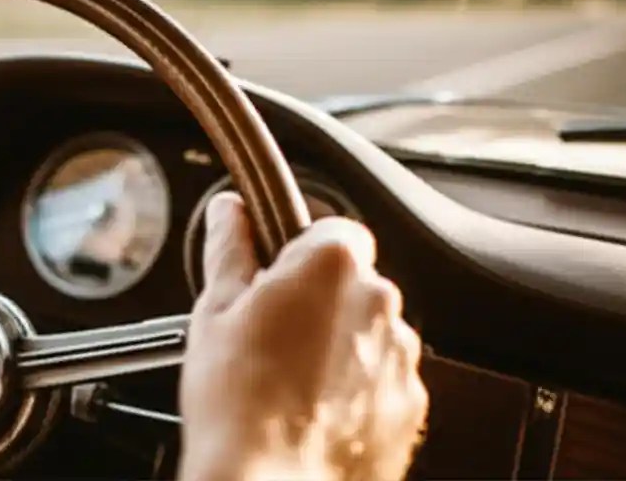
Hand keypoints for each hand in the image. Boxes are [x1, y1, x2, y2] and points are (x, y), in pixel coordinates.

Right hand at [179, 192, 427, 480]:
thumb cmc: (239, 405)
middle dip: (317, 302)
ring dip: (338, 347)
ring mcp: (402, 359)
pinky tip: (311, 413)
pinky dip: (355, 391)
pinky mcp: (411, 408)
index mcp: (331, 265)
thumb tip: (229, 212)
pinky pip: (383, 382)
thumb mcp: (215, 312)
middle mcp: (379, 303)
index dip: (298, 252)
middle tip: (268, 336)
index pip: (331, 230)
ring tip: (287, 383)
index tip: (272, 277)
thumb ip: (229, 248)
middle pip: (351, 283)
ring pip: (368, 334)